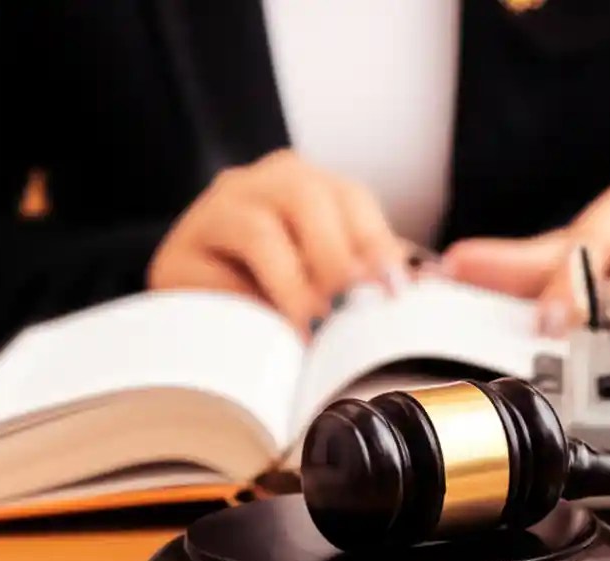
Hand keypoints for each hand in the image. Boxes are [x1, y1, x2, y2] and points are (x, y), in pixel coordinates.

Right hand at [147, 149, 409, 336]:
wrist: (199, 314)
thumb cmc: (278, 297)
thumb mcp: (331, 279)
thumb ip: (371, 276)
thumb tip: (431, 288)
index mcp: (308, 185)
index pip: (351, 199)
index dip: (377, 245)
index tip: (396, 292)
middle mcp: (261, 184)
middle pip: (307, 198)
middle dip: (336, 257)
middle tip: (352, 306)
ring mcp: (215, 211)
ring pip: (258, 226)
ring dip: (293, 280)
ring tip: (313, 322)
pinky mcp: (178, 253)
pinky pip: (212, 268)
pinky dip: (245, 297)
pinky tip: (266, 327)